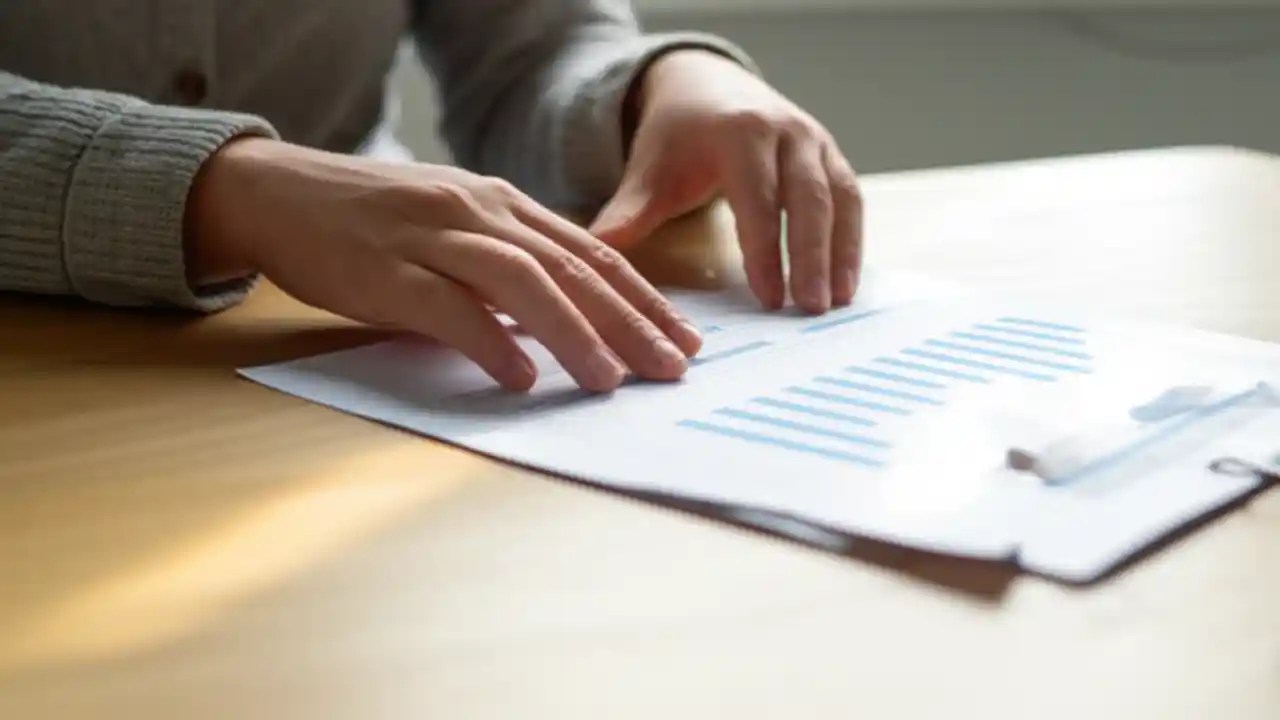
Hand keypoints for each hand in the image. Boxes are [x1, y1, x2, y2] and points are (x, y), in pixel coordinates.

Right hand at [187, 138, 701, 391]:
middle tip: (672, 368)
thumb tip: (569, 319)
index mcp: (502, 202)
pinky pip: (445, 307)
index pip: (592, 252)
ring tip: (611, 380)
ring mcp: (430, 237)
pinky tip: (519, 377)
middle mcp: (477, 211)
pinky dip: (488, 341)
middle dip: (630, 321)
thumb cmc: (374, 221)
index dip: (644, 297)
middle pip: (570, 268)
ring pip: (520, 282)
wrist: (279, 192)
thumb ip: (509, 264)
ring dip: (573, 333)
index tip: (684, 338)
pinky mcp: (384, 269)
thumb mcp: (455, 227)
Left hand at [591, 50, 862, 314]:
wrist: (706, 85)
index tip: (768, 299)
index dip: (765, 250)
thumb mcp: (650, 169)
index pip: (758, 198)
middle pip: (808, 198)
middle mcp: (787, 132)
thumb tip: (597, 253)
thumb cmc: (677, 136)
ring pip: (840, 199)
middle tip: (810, 309)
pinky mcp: (832, 156)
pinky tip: (846, 283)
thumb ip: (629, 212)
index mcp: (741, 133)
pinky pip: (850, 199)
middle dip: (811, 256)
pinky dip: (851, 241)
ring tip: (837, 302)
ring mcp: (816, 141)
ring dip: (842, 252)